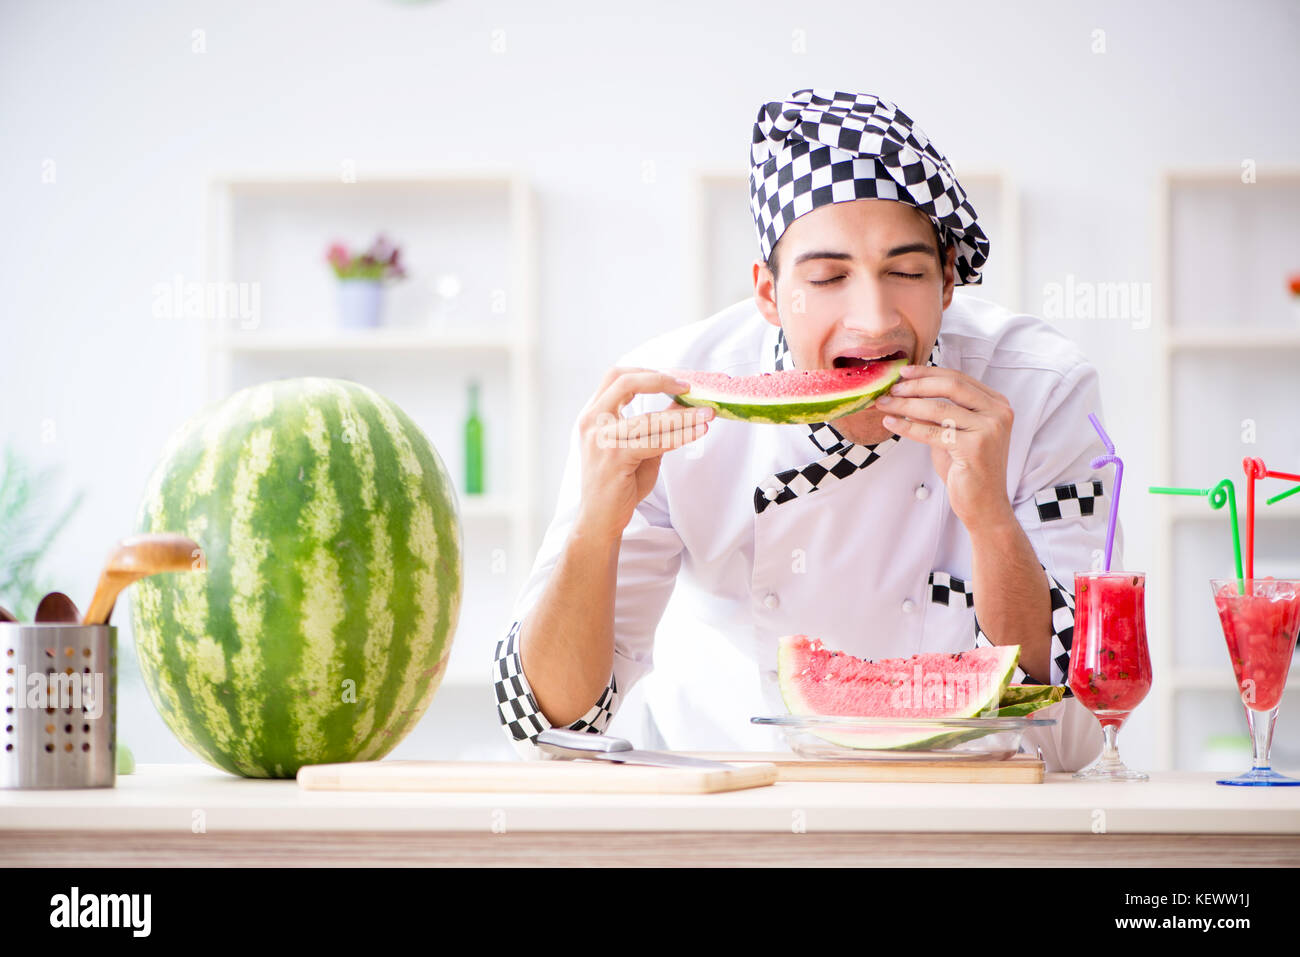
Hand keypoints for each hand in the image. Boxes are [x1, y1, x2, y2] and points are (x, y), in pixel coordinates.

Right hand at [573, 367, 713, 540]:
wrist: (600, 517)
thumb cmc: (617, 482)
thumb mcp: (636, 445)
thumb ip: (654, 424)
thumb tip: (682, 403)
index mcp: (593, 414)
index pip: (616, 377)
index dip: (647, 372)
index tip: (674, 378)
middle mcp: (592, 422)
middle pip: (625, 382)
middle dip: (660, 380)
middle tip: (688, 387)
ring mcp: (602, 440)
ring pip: (648, 417)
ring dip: (682, 414)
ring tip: (706, 413)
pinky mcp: (616, 458)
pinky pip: (655, 441)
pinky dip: (681, 435)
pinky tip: (698, 432)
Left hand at [874, 366, 1015, 534]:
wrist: (984, 506)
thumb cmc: (967, 470)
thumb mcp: (951, 434)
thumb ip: (937, 414)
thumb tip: (907, 392)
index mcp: (996, 404)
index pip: (958, 378)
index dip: (928, 373)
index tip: (904, 373)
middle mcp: (998, 412)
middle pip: (950, 385)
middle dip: (916, 385)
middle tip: (891, 388)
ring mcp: (989, 429)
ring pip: (938, 408)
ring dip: (905, 405)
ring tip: (884, 404)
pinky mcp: (975, 447)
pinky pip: (932, 431)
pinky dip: (907, 426)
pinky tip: (890, 422)